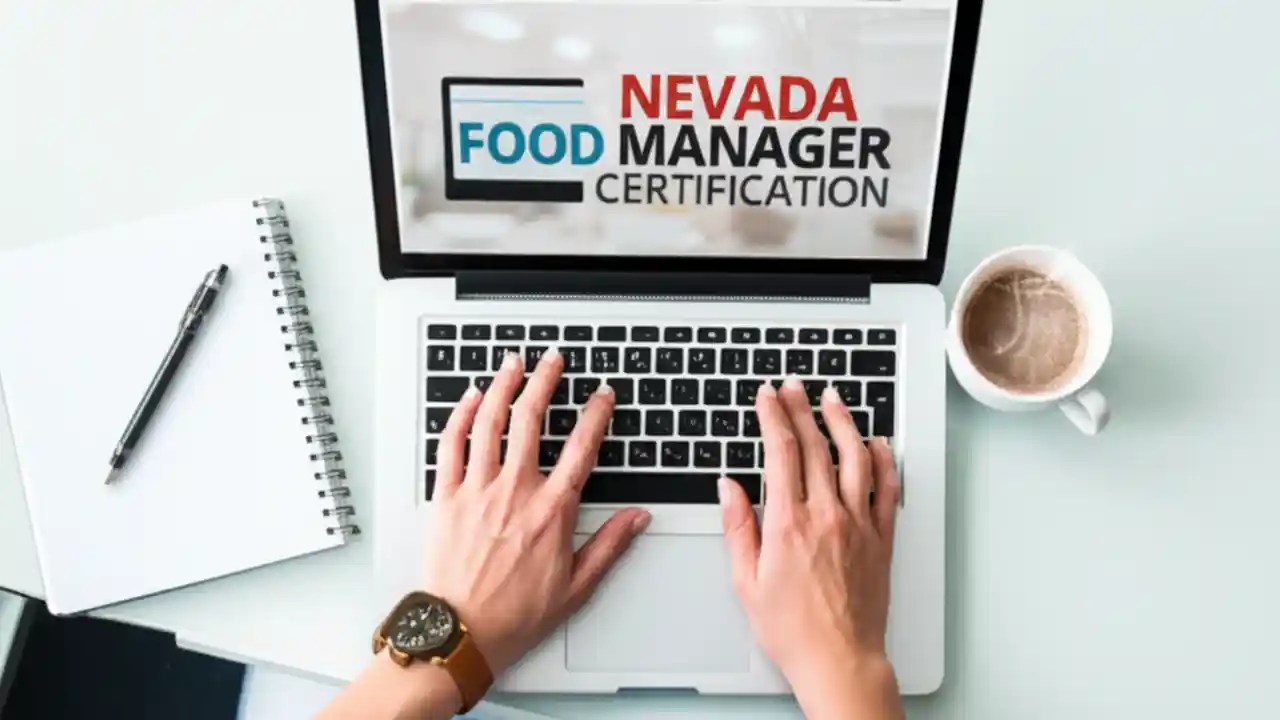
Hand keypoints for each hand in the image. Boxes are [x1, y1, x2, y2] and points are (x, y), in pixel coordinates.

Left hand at [422, 350, 649, 676]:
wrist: (460, 633)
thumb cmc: (514, 614)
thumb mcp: (577, 586)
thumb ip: (610, 545)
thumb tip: (637, 518)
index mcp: (552, 511)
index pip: (582, 447)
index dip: (596, 414)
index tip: (602, 395)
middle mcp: (515, 492)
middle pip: (533, 419)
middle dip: (546, 381)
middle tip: (554, 360)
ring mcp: (477, 490)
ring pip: (491, 422)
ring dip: (504, 385)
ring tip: (514, 363)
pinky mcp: (446, 497)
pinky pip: (451, 444)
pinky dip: (461, 415)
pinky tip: (472, 397)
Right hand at [719, 379, 901, 716]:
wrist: (840, 660)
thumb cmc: (792, 630)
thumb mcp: (746, 582)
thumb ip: (737, 528)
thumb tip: (729, 488)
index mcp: (788, 524)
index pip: (781, 453)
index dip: (773, 417)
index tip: (768, 397)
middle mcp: (826, 517)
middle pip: (815, 447)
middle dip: (801, 409)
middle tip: (793, 387)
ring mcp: (858, 526)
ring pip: (854, 458)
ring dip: (842, 423)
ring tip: (833, 399)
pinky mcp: (881, 540)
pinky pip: (887, 490)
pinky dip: (884, 461)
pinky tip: (877, 443)